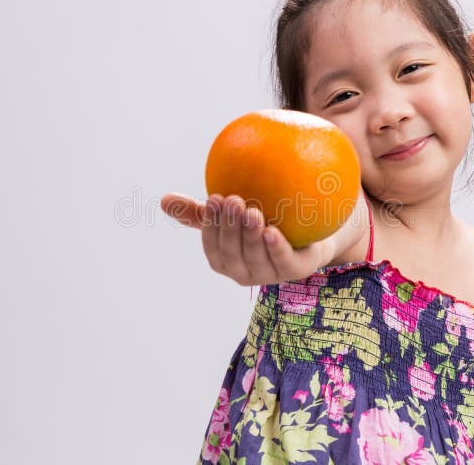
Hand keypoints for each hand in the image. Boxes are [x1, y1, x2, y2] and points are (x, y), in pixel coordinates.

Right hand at [160, 192, 333, 285]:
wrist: (309, 233)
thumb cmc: (261, 223)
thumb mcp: (230, 217)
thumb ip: (199, 213)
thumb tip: (164, 200)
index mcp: (223, 261)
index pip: (212, 245)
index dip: (211, 224)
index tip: (213, 199)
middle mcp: (243, 273)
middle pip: (232, 252)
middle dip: (230, 227)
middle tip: (233, 200)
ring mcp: (268, 275)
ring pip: (255, 257)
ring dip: (251, 235)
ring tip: (252, 211)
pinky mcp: (293, 271)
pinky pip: (283, 261)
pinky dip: (276, 248)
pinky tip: (272, 232)